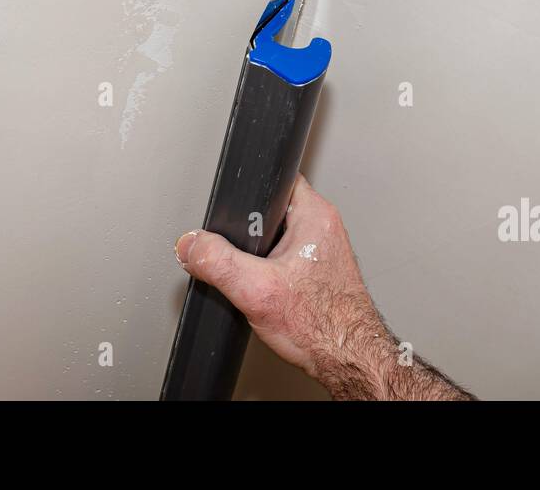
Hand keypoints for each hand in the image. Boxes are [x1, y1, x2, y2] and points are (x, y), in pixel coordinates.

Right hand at [174, 174, 472, 399]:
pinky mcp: (319, 269)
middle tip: (247, 260)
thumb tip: (190, 245)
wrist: (349, 360)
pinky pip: (283, 257)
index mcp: (315, 214)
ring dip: (260, 256)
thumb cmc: (324, 326)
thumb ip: (217, 263)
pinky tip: (272, 293)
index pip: (274, 179)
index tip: (234, 217)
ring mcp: (323, 248)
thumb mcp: (256, 290)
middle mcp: (323, 226)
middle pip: (268, 211)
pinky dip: (271, 272)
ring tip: (261, 280)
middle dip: (248, 234)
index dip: (246, 195)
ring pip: (274, 237)